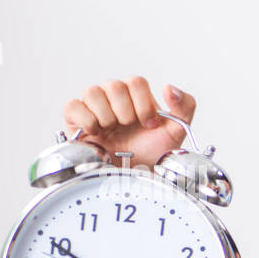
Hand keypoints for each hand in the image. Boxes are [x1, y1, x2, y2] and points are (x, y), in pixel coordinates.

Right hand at [62, 77, 195, 168]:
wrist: (134, 175)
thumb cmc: (151, 153)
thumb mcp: (176, 131)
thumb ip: (185, 106)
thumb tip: (170, 88)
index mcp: (136, 96)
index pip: (136, 82)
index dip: (144, 105)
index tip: (149, 124)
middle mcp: (114, 97)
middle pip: (114, 86)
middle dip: (127, 113)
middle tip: (129, 129)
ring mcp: (94, 106)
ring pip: (93, 92)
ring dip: (107, 116)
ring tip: (112, 131)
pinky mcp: (75, 118)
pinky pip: (73, 106)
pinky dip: (87, 120)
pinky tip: (97, 133)